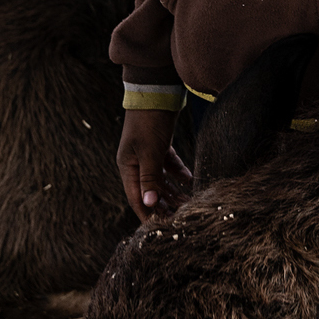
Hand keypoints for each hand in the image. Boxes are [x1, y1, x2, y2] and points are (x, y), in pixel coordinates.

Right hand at [118, 108, 190, 222]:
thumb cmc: (149, 121)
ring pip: (161, 179)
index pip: (137, 197)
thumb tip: (149, 204)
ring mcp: (148, 153)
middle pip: (150, 190)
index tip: (162, 227)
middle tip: (182, 218)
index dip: (149, 213)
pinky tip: (191, 181)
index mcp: (127, 166)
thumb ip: (150, 179)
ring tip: (189, 203)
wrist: (156, 90)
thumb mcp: (150, 152)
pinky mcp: (160, 145)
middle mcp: (135, 162)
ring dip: (174, 191)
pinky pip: (169, 166)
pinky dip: (179, 174)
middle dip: (165, 205)